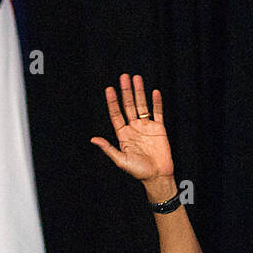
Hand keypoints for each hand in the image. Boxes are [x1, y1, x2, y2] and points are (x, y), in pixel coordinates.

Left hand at [90, 73, 175, 200]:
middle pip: (129, 105)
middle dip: (126, 91)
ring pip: (142, 105)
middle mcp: (134, 128)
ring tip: (136, 78)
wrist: (157, 176)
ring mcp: (146, 127)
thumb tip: (93, 139)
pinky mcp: (159, 129)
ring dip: (139, 92)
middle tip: (123, 76)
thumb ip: (108, 148)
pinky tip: (154, 92)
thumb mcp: (120, 160)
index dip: (113, 102)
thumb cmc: (138, 171)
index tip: (109, 89)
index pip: (116, 114)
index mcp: (123, 135)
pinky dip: (156, 102)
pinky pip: (157, 112)